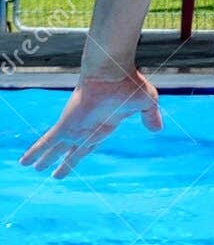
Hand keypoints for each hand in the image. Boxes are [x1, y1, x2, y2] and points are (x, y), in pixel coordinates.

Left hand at [21, 72, 161, 179]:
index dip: (82, 153)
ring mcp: (75, 127)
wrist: (112, 71)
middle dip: (62, 162)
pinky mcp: (66, 125)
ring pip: (55, 149)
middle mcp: (86, 128)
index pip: (90, 144)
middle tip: (53, 173)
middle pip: (71, 150)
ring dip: (43, 159)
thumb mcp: (146, 103)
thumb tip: (157, 130)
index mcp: (103, 125)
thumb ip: (150, 117)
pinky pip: (46, 143)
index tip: (77, 157)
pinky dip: (34, 152)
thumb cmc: (129, 83)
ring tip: (31, 168)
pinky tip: (24, 162)